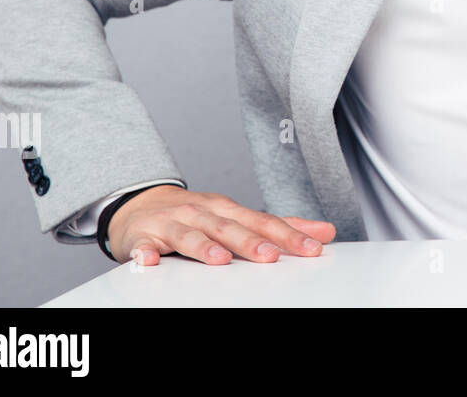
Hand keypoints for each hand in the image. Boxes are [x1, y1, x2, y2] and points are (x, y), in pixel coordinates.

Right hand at [106, 185, 336, 265]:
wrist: (141, 204)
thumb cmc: (198, 215)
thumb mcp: (238, 217)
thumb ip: (280, 227)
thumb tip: (326, 232)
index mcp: (228, 210)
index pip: (263, 222)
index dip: (288, 235)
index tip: (313, 248)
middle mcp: (203, 213)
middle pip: (229, 228)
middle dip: (251, 241)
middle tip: (271, 256)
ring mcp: (172, 224)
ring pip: (189, 235)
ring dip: (204, 246)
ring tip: (220, 260)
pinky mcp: (143, 237)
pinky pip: (143, 246)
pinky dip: (145, 253)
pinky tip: (150, 262)